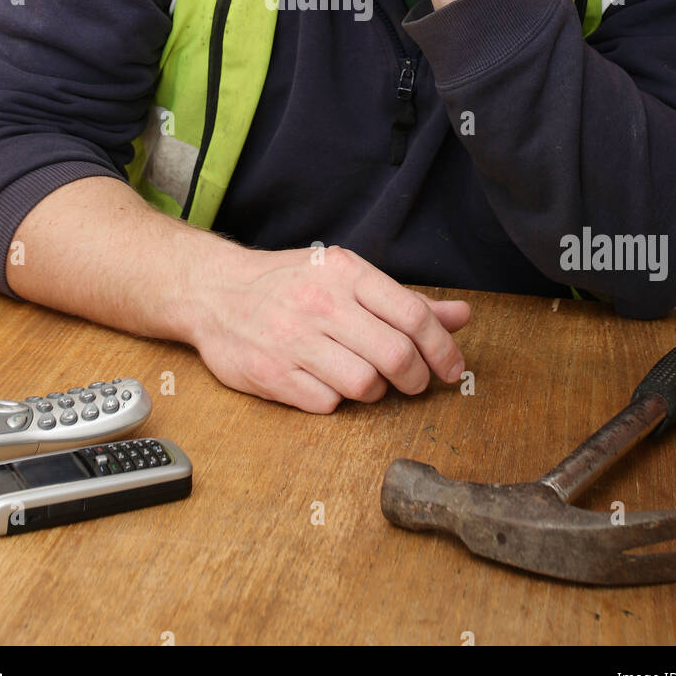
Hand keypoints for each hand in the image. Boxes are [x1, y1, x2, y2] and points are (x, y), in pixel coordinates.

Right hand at [188, 244, 470, 412]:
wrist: (215, 291)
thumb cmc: (289, 283)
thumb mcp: (346, 277)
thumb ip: (405, 301)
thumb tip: (461, 316)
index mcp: (345, 272)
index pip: (413, 316)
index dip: (443, 349)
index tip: (451, 369)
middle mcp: (321, 304)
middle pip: (396, 356)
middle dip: (416, 378)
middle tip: (412, 381)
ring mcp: (294, 340)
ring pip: (366, 385)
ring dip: (376, 391)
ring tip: (364, 379)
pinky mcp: (272, 375)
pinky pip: (328, 403)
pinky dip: (336, 400)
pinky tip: (326, 381)